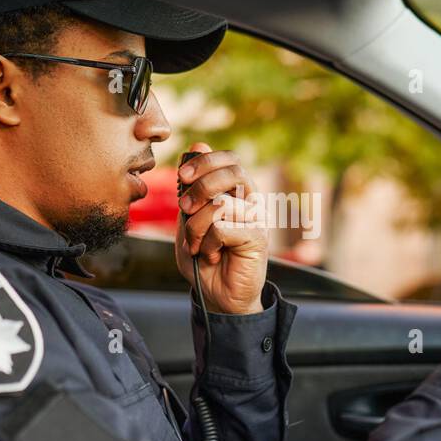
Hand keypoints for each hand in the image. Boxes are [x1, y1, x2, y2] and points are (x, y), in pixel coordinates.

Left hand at [174, 143, 268, 314]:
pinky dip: (209, 242)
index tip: (182, 176)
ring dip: (197, 225)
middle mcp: (251, 202)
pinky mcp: (258, 238)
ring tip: (197, 243)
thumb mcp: (189, 219)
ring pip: (222, 203)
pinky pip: (224, 227)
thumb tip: (198, 145)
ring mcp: (258, 219)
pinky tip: (211, 254)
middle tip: (185, 208)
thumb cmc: (205, 258)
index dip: (205, 161)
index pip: (229, 159)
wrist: (218, 296)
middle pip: (232, 171)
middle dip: (201, 186)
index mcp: (237, 193)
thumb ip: (192, 187)